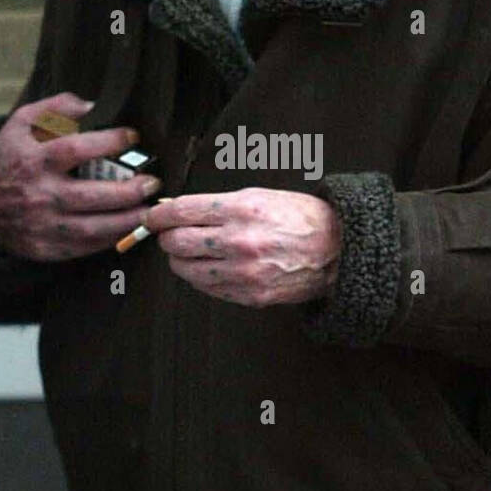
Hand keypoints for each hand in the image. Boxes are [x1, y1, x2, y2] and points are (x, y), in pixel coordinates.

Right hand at [0, 92, 161, 261]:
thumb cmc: (8, 160)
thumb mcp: (20, 125)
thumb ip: (54, 109)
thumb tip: (91, 105)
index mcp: (33, 160)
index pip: (75, 149)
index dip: (107, 142)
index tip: (132, 136)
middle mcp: (39, 195)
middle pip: (90, 195)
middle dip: (127, 190)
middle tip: (152, 181)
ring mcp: (43, 225)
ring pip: (93, 228)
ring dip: (126, 220)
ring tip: (150, 209)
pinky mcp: (48, 248)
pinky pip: (86, 248)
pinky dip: (112, 239)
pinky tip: (129, 227)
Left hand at [144, 187, 341, 306]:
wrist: (337, 250)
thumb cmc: (301, 219)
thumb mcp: (260, 196)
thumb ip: (218, 204)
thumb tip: (179, 210)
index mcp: (242, 209)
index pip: (181, 213)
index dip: (159, 216)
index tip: (153, 218)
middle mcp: (240, 241)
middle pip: (177, 243)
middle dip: (167, 238)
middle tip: (169, 235)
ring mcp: (244, 272)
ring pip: (187, 269)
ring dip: (180, 260)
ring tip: (188, 252)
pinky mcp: (250, 294)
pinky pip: (208, 288)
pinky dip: (200, 278)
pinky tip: (209, 267)